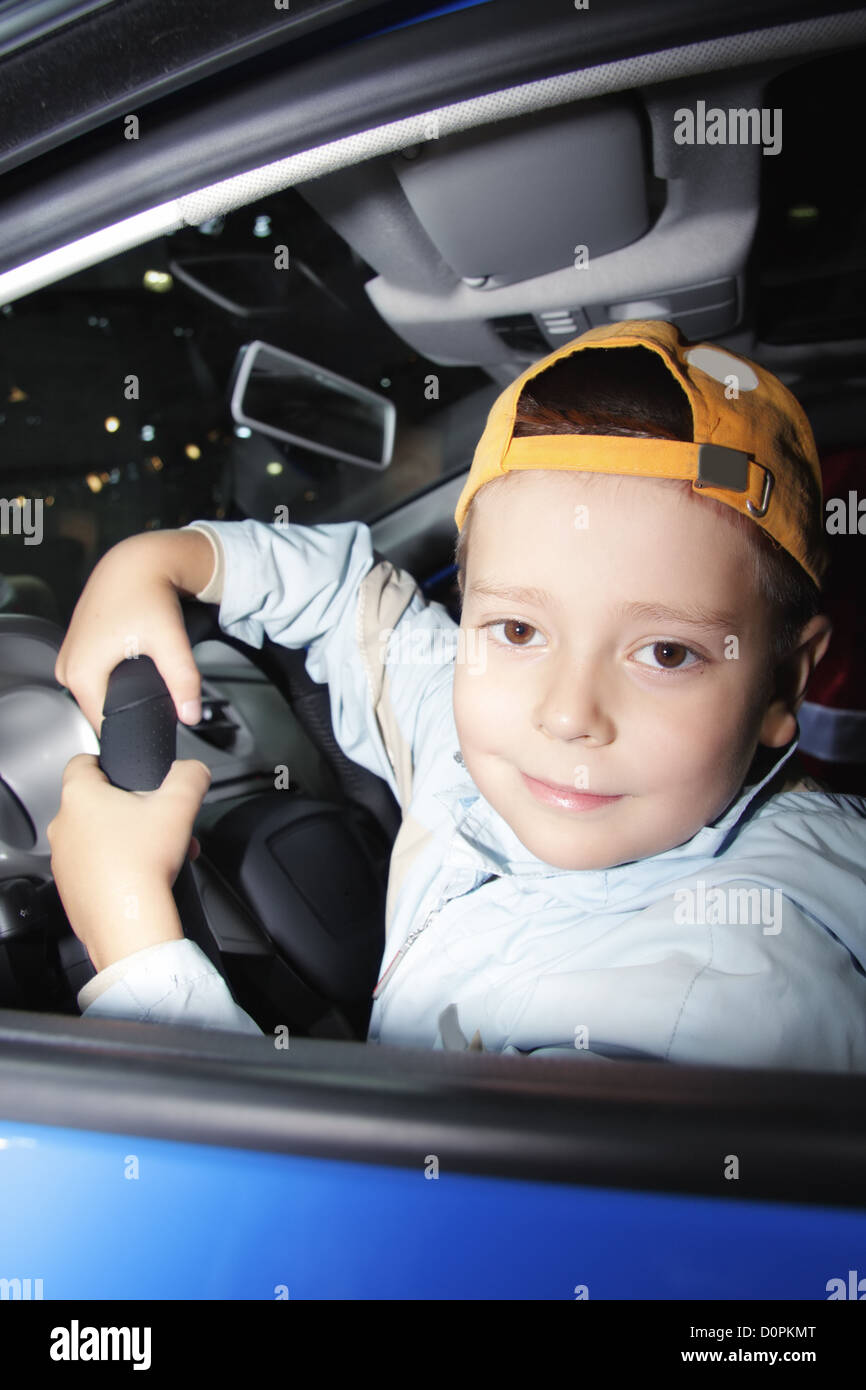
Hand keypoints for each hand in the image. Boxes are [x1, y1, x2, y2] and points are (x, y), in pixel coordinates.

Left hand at [47, 754, 211, 972]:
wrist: (129, 922)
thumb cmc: (143, 864)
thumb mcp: (180, 805)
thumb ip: (189, 776)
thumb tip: (192, 770)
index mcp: (80, 796)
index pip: (81, 761)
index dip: (106, 762)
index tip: (125, 773)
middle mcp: (63, 826)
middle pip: (98, 804)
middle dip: (132, 810)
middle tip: (159, 822)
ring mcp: (63, 860)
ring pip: (97, 838)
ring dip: (126, 840)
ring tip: (158, 854)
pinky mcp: (69, 888)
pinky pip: (93, 869)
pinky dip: (115, 869)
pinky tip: (141, 877)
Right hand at [54, 531, 211, 735]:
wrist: (135, 562)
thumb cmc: (148, 595)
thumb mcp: (170, 640)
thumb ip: (182, 680)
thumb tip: (190, 716)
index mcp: (81, 674)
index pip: (103, 725)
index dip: (131, 728)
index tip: (153, 723)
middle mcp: (66, 669)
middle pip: (99, 711)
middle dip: (126, 710)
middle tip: (155, 694)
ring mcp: (67, 658)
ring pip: (95, 695)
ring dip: (118, 695)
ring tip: (142, 678)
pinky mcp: (73, 648)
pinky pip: (91, 678)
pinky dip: (110, 679)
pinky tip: (130, 668)